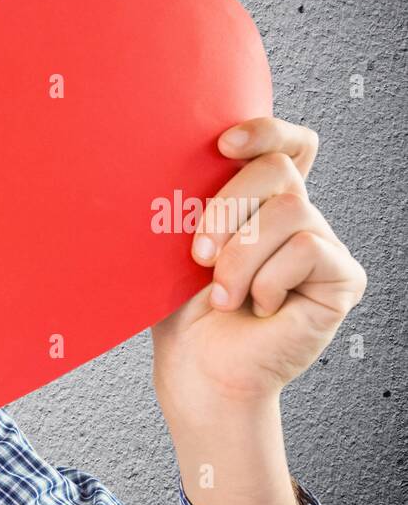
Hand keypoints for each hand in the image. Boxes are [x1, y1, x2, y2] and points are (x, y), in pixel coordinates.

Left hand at [152, 116, 367, 421]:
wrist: (198, 373)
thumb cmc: (182, 315)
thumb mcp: (174, 250)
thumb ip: (188, 204)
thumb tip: (163, 160)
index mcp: (258, 204)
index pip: (285, 145)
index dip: (265, 131)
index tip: (223, 144)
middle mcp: (296, 218)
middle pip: (277, 169)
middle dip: (226, 209)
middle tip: (197, 256)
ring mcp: (323, 246)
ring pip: (290, 209)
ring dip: (241, 256)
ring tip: (222, 294)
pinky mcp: (342, 278)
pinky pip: (308, 248)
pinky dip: (269, 280)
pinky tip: (258, 307)